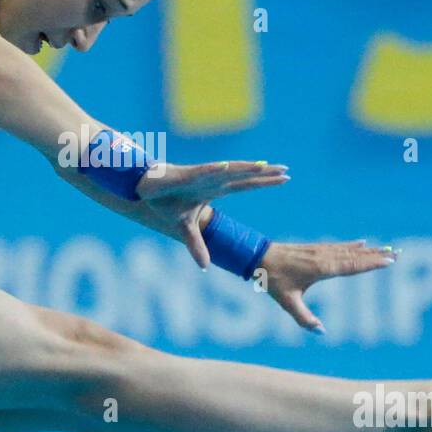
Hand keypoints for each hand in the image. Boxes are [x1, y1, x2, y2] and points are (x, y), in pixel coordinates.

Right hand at [133, 160, 288, 267]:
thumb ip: (197, 246)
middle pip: (244, 176)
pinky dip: (214, 170)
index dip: (265, 182)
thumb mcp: (186, 229)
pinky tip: (226, 166)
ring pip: (228, 171)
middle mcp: (213, 180)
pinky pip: (202, 172)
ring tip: (264, 165)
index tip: (285, 178)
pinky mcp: (185, 175)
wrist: (144, 189)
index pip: (246, 185)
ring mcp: (201, 176)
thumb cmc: (165, 201)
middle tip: (286, 169)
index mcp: (216, 189)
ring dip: (245, 168)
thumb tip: (205, 267)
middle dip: (265, 172)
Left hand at [260, 240, 396, 331]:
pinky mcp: (315, 249)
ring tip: (387, 248)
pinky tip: (362, 243)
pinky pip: (339, 246)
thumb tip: (321, 332)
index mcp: (321, 269)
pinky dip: (353, 245)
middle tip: (397, 254)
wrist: (258, 257)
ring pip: (349, 250)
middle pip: (355, 256)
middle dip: (377, 256)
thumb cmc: (272, 280)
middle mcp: (324, 257)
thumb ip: (304, 319)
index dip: (370, 264)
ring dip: (369, 250)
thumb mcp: (287, 302)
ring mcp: (320, 251)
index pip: (351, 266)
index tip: (389, 261)